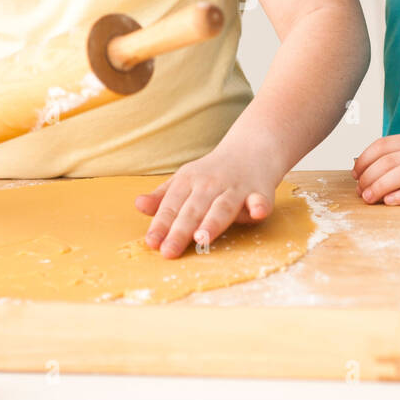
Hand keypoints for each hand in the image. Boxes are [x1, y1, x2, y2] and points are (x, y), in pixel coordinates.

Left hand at [134, 147, 278, 257]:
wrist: (252, 149)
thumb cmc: (212, 174)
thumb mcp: (184, 181)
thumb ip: (163, 198)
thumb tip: (138, 205)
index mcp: (188, 181)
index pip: (172, 205)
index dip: (161, 224)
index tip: (152, 243)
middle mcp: (210, 184)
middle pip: (194, 209)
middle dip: (181, 230)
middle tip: (169, 251)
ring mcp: (236, 188)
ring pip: (223, 207)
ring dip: (212, 222)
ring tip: (201, 238)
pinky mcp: (260, 192)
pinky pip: (260, 200)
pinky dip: (259, 206)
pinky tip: (258, 212)